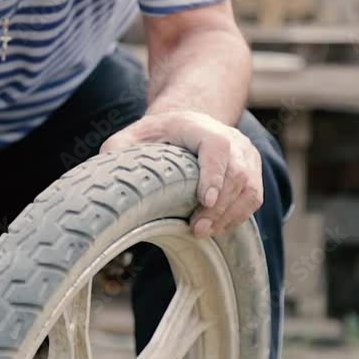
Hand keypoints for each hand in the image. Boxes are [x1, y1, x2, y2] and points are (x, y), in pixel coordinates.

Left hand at [100, 111, 262, 237]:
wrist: (188, 126)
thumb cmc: (159, 135)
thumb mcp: (135, 136)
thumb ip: (118, 148)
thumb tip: (104, 165)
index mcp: (202, 127)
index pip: (217, 148)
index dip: (213, 175)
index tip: (204, 200)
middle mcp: (232, 138)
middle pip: (236, 174)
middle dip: (218, 206)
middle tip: (196, 229)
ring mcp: (247, 155)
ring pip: (249, 188)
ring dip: (228, 215)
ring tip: (204, 232)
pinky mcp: (253, 171)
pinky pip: (253, 198)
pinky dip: (236, 216)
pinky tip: (216, 228)